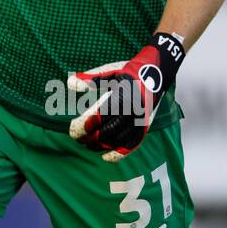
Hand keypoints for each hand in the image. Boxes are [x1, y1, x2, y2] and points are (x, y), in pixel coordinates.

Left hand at [67, 32, 184, 161]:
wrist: (157, 72)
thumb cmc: (129, 71)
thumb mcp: (109, 70)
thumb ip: (89, 78)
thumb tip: (69, 84)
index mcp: (122, 94)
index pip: (100, 115)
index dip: (85, 125)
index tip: (72, 129)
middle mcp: (133, 109)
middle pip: (107, 130)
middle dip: (89, 137)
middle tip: (77, 138)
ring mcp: (140, 119)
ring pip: (118, 139)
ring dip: (100, 145)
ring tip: (87, 144)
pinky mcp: (145, 126)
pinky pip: (132, 144)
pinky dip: (119, 153)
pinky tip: (105, 157)